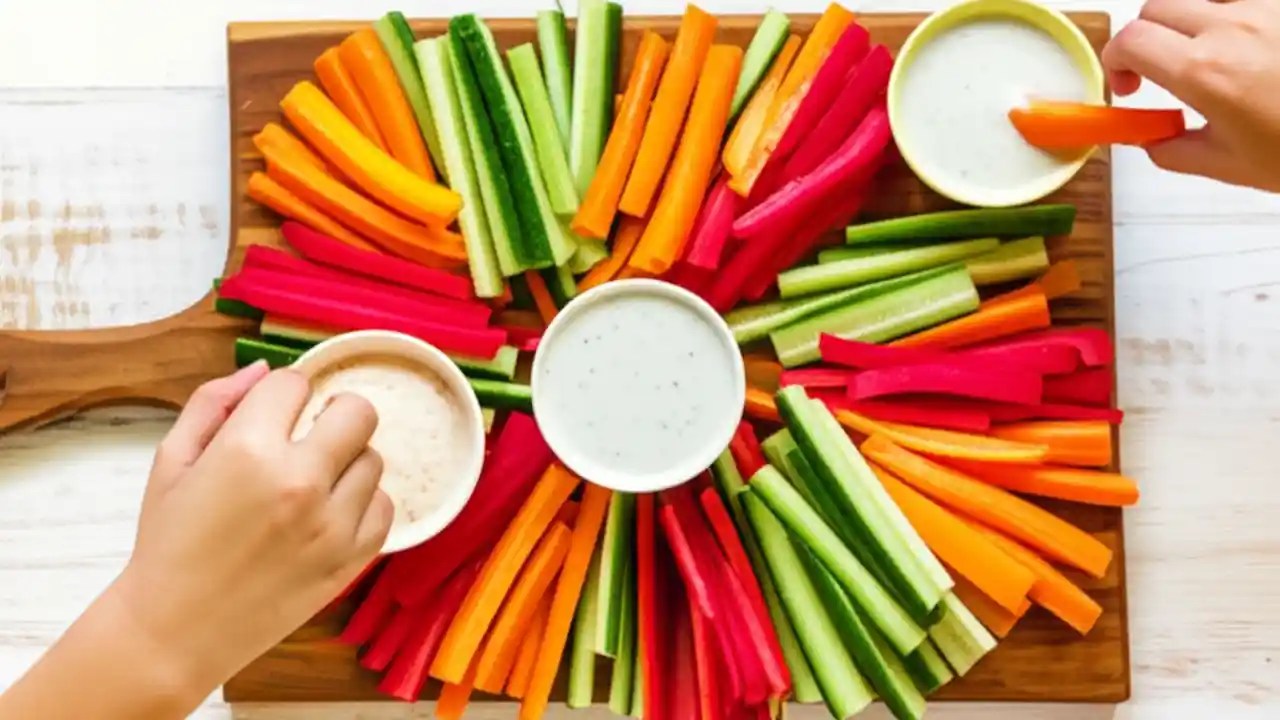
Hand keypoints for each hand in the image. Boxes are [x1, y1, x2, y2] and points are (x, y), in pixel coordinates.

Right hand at [114, 362, 392, 696]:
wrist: (173, 631)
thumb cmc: (168, 544)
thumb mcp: (172, 461)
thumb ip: (214, 403)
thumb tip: (264, 370)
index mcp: (248, 450)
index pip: (295, 383)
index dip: (283, 394)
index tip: (273, 414)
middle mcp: (299, 482)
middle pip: (358, 411)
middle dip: (334, 413)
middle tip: (312, 434)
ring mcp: (331, 524)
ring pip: (374, 460)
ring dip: (347, 463)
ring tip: (312, 484)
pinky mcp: (350, 559)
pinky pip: (385, 508)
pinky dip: (364, 505)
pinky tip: (331, 512)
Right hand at [1103, 0, 1279, 189]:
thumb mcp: (1231, 166)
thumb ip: (1175, 152)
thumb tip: (1153, 141)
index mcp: (1204, 72)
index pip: (1130, 41)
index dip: (1116, 62)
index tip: (1130, 87)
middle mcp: (1230, 28)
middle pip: (1156, 8)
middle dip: (1145, 39)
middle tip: (1157, 73)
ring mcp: (1265, 10)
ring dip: (1187, 20)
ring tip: (1203, 53)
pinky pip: (1244, 0)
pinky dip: (1231, 17)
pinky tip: (1248, 47)